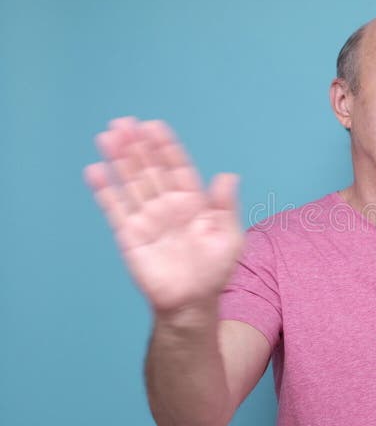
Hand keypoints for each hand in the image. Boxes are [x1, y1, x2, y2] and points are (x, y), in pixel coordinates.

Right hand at [84, 117, 242, 315]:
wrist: (191, 302)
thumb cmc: (214, 270)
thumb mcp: (229, 237)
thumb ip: (226, 206)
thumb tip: (227, 175)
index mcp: (193, 202)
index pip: (177, 168)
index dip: (166, 147)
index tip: (155, 126)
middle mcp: (168, 205)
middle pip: (150, 169)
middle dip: (138, 146)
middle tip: (124, 123)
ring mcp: (147, 218)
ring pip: (131, 182)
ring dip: (119, 160)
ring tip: (108, 136)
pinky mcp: (129, 235)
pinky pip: (115, 208)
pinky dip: (105, 190)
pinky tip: (95, 170)